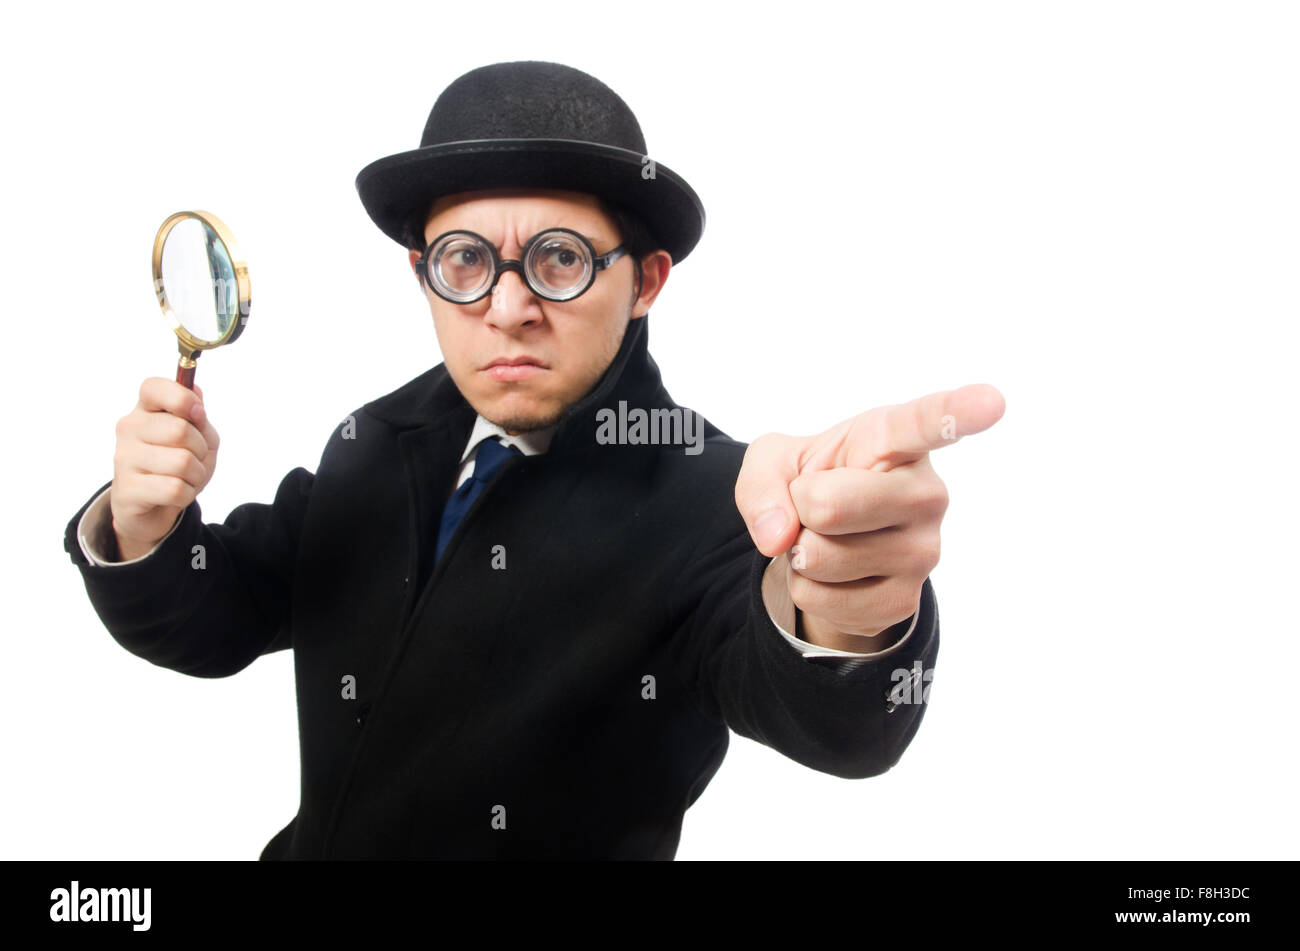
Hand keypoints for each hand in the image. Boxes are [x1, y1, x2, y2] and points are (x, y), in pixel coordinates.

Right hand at [109, 378, 219, 559]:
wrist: (154, 508)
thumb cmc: (178, 465)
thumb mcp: (198, 438)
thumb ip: (198, 416)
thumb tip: (195, 394)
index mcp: (144, 409)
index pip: (154, 387)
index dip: (184, 399)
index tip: (198, 415)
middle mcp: (128, 429)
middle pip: (180, 430)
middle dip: (201, 449)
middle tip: (194, 458)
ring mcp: (124, 458)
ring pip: (182, 462)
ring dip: (196, 475)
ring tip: (184, 478)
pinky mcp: (127, 489)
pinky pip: (175, 489)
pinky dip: (187, 494)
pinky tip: (174, 494)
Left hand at [734, 384, 1004, 648]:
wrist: (825, 540)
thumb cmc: (811, 480)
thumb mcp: (773, 462)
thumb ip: (761, 483)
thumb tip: (780, 537)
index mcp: (896, 441)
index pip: (928, 423)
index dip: (958, 412)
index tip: (992, 401)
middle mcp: (925, 494)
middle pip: (831, 505)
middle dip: (798, 508)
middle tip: (815, 501)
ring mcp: (924, 551)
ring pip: (821, 558)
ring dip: (799, 553)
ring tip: (828, 536)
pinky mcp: (905, 600)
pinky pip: (822, 601)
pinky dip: (807, 590)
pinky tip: (834, 573)